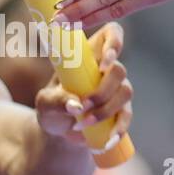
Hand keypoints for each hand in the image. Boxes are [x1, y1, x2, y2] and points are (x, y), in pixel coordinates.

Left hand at [34, 21, 132, 151]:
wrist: (58, 132)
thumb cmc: (51, 108)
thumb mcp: (46, 103)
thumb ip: (57, 101)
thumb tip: (76, 106)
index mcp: (88, 55)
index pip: (112, 33)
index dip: (115, 43)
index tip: (103, 64)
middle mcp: (107, 69)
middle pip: (119, 69)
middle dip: (103, 90)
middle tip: (83, 106)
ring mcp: (117, 90)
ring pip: (126, 92)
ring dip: (106, 110)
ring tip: (84, 124)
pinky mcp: (122, 111)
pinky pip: (127, 117)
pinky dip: (119, 129)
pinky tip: (107, 141)